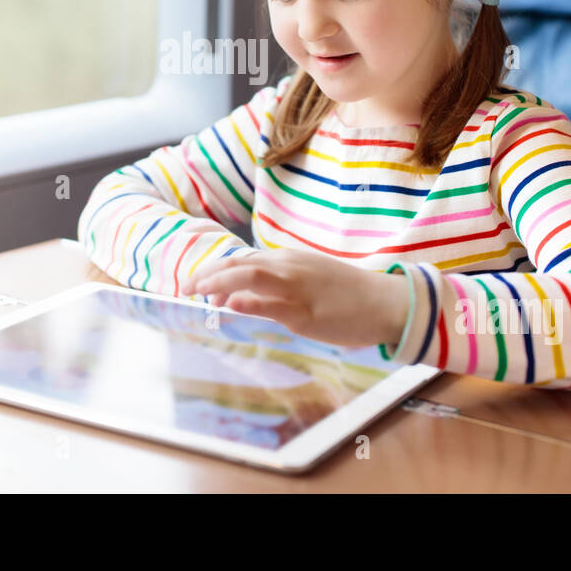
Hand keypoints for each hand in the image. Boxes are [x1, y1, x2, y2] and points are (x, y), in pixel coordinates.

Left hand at [177, 248, 410, 349]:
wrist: (384, 302)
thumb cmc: (347, 294)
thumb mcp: (309, 277)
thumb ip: (279, 282)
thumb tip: (246, 295)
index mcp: (288, 259)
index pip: (243, 260)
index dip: (216, 271)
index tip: (198, 284)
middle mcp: (289, 267)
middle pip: (239, 264)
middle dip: (207, 275)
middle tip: (185, 288)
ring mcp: (297, 288)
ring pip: (250, 276)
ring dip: (218, 282)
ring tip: (198, 292)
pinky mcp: (305, 312)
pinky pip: (271, 304)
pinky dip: (248, 301)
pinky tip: (231, 304)